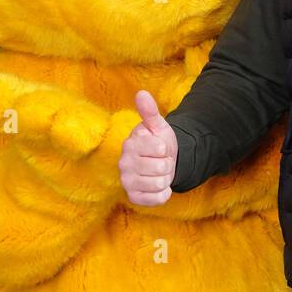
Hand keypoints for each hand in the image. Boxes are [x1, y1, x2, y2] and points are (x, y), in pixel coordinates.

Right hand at [119, 90, 180, 206]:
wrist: (160, 162)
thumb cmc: (158, 142)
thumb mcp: (158, 126)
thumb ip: (150, 111)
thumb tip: (142, 93)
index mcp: (131, 144)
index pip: (159, 149)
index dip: (166, 149)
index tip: (160, 148)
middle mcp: (124, 163)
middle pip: (161, 168)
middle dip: (167, 164)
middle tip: (161, 161)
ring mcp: (127, 181)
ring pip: (160, 184)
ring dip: (166, 178)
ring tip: (159, 172)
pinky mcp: (134, 197)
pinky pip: (158, 199)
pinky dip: (164, 193)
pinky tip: (159, 185)